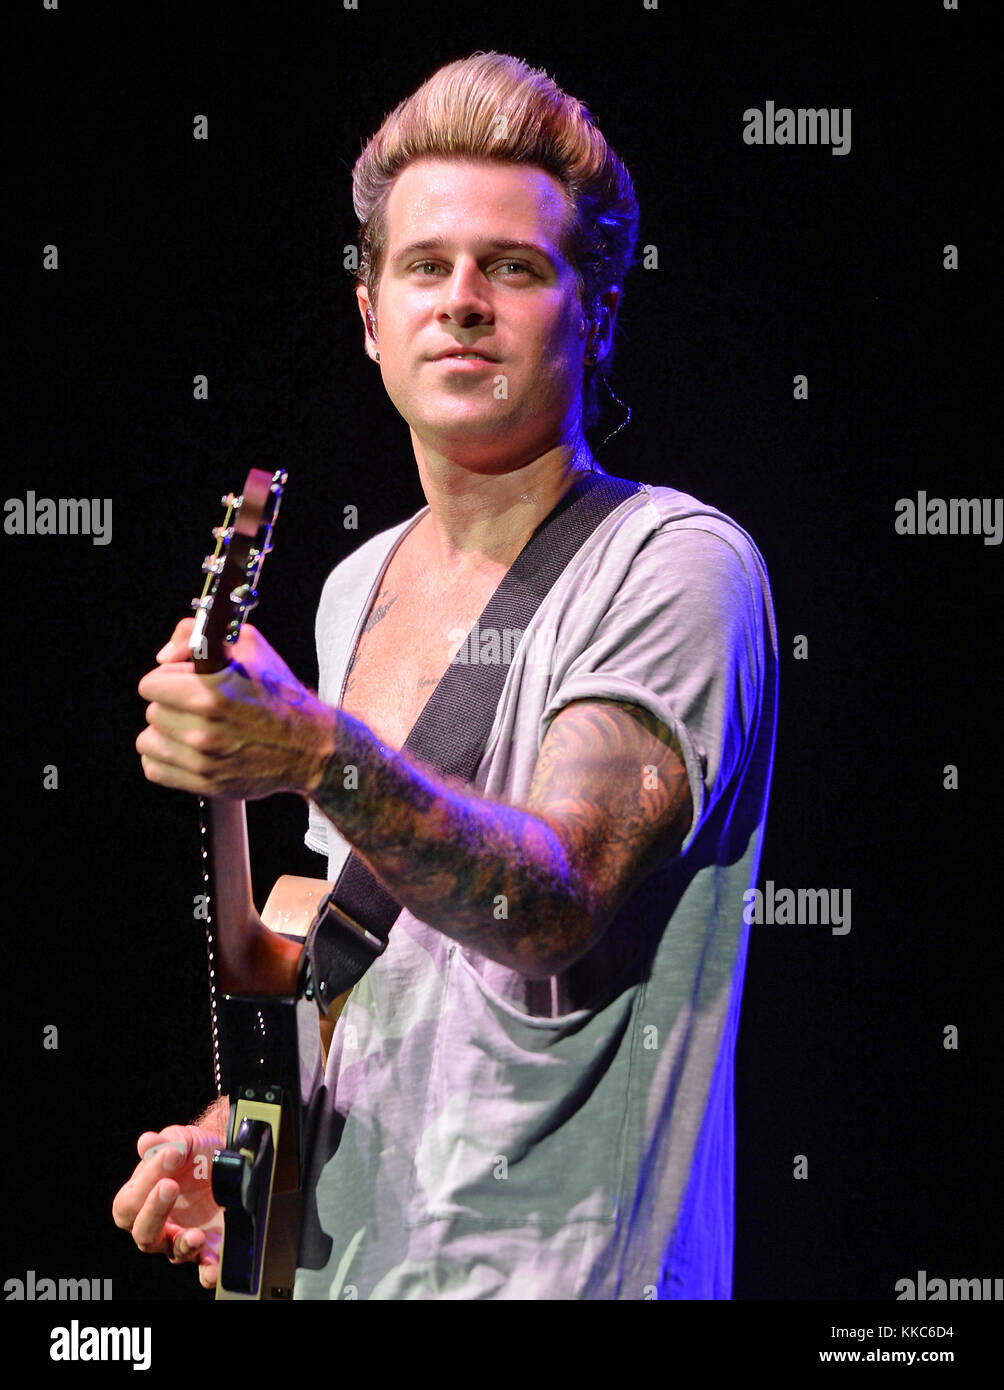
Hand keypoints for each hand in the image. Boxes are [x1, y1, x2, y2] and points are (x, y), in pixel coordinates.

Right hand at [112, 1125, 224, 1289]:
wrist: (226, 1157)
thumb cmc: (194, 1152)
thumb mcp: (183, 1141)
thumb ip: (167, 1141)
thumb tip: (147, 1142)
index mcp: (141, 1200)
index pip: (129, 1201)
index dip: (146, 1180)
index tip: (171, 1154)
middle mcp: (158, 1226)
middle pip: (144, 1232)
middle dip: (155, 1210)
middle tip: (170, 1185)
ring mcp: (182, 1239)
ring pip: (173, 1252)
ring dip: (183, 1244)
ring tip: (196, 1234)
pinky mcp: (209, 1248)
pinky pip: (205, 1267)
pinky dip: (208, 1271)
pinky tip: (213, 1270)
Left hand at [136, 618, 332, 799]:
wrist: (310, 747)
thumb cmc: (279, 694)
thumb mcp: (249, 646)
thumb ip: (197, 636)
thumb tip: (164, 657)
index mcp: (211, 692)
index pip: (151, 684)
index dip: (168, 677)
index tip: (185, 680)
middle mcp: (204, 728)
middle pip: (152, 711)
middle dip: (170, 704)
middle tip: (196, 705)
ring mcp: (202, 760)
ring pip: (148, 740)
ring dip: (167, 732)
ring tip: (192, 727)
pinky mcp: (203, 783)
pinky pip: (153, 768)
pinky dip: (165, 759)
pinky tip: (187, 749)